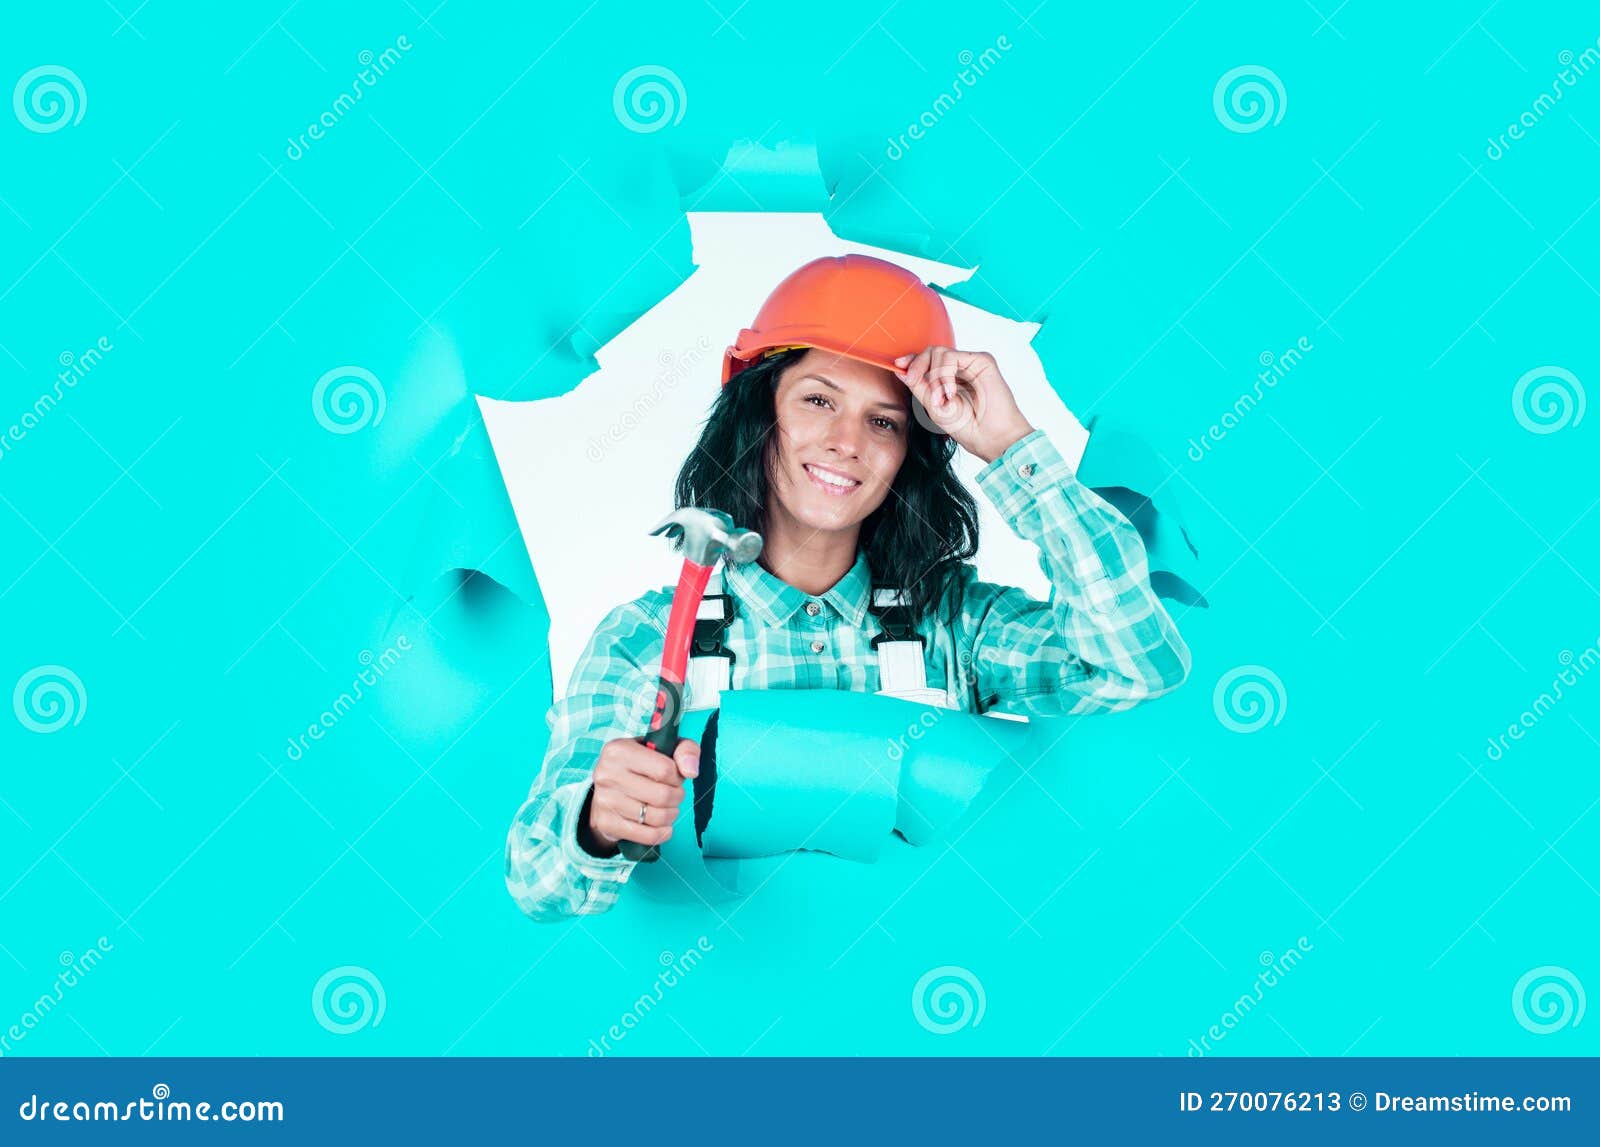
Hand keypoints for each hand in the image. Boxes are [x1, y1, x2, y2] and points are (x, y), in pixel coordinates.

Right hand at [585, 735, 699, 854]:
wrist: (607, 788)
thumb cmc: (641, 765)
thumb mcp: (664, 748)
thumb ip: (685, 750)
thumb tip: (691, 771)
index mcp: (620, 750)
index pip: (665, 770)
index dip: (677, 777)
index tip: (673, 778)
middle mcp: (607, 774)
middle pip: (662, 796)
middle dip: (676, 797)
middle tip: (673, 795)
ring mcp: (604, 800)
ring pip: (657, 817)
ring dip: (670, 815)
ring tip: (667, 808)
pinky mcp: (606, 823)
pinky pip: (648, 836)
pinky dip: (662, 833)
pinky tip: (662, 826)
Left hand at [894, 346, 1035, 463]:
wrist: (991, 437)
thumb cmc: (967, 427)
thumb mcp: (933, 406)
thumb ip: (919, 386)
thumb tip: (901, 369)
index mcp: (947, 378)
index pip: (926, 361)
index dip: (912, 360)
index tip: (898, 365)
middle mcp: (959, 368)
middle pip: (929, 352)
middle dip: (918, 367)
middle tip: (915, 383)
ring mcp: (970, 363)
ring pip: (938, 352)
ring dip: (933, 377)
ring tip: (941, 399)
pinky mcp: (982, 360)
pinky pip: (951, 357)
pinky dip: (944, 374)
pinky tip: (951, 393)